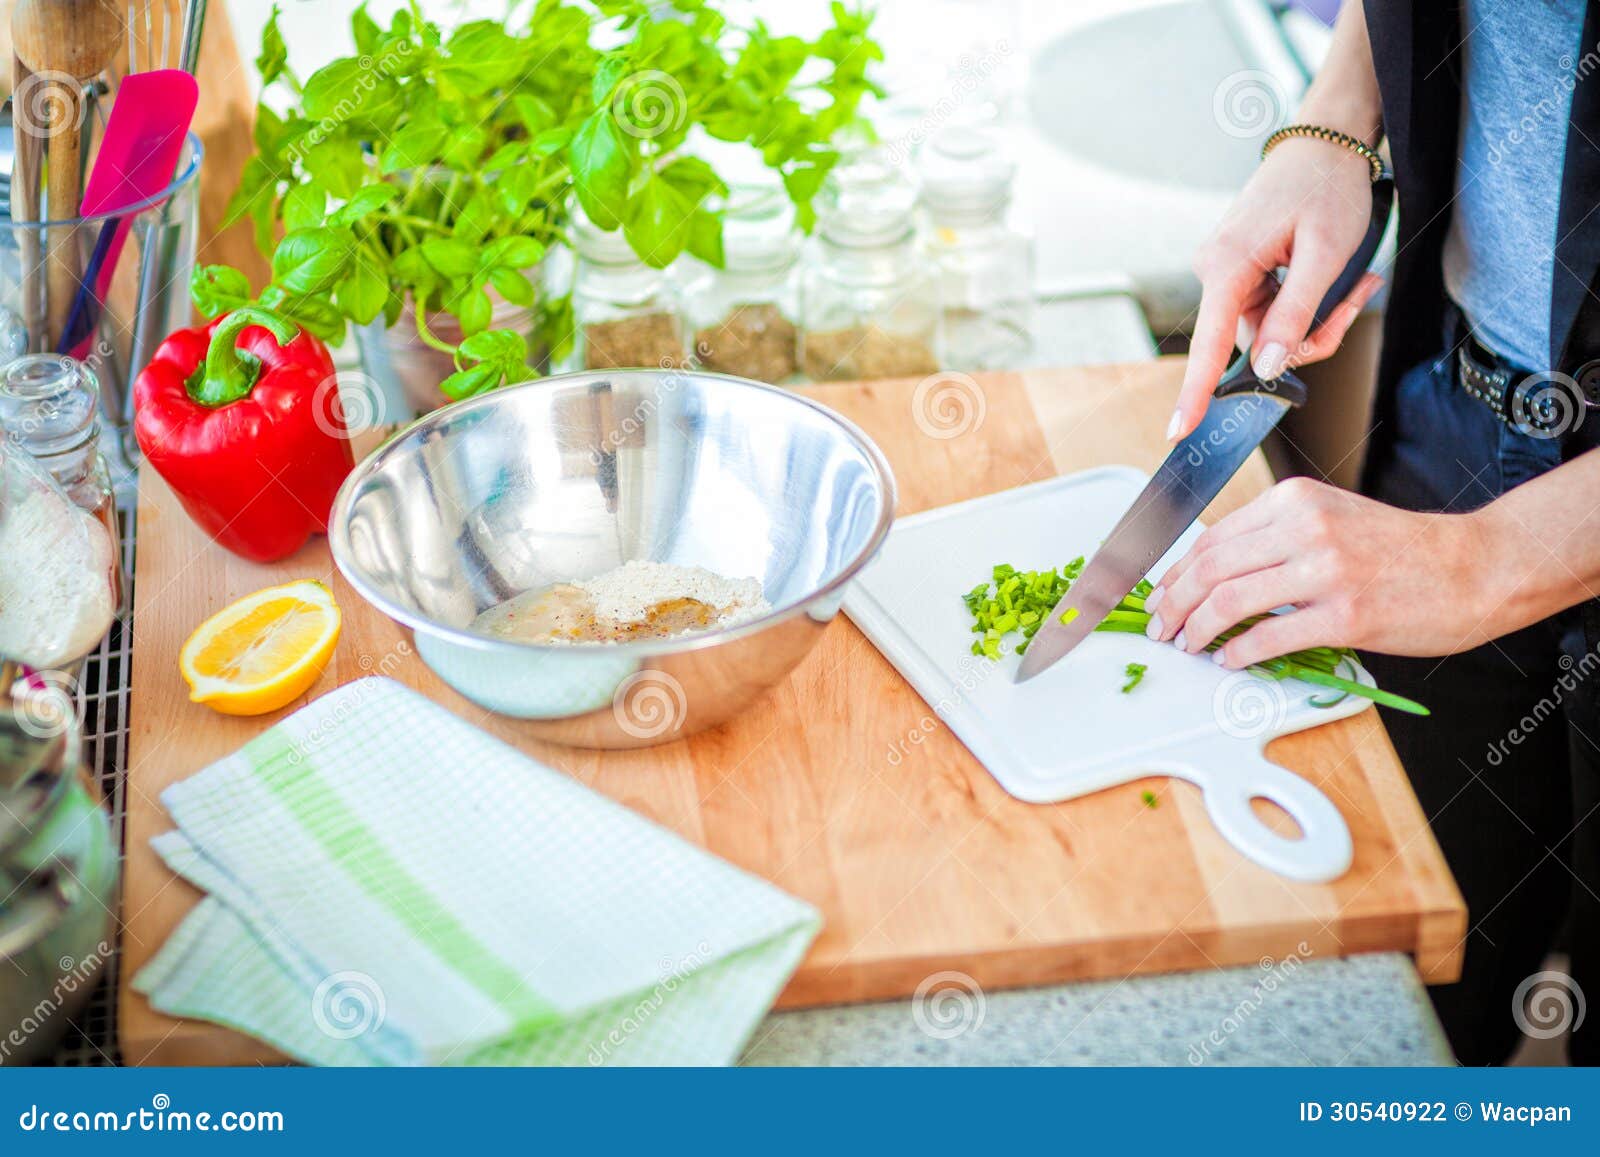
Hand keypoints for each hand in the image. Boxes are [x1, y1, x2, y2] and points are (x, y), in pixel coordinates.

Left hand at [1143, 478, 1493, 665]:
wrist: (1473, 567)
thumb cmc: (1401, 549)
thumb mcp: (1331, 517)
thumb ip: (1275, 536)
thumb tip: (1213, 572)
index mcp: (1295, 501)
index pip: (1212, 538)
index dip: (1175, 572)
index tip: (1160, 595)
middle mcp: (1305, 529)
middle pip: (1209, 569)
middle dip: (1173, 604)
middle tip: (1161, 627)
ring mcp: (1325, 572)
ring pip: (1229, 602)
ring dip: (1197, 630)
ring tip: (1188, 645)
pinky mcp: (1345, 617)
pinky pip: (1269, 639)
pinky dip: (1238, 653)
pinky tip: (1229, 660)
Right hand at [1171, 138, 1384, 441]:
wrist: (1325, 141)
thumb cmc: (1327, 187)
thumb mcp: (1325, 254)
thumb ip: (1295, 315)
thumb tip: (1268, 367)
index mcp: (1226, 265)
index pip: (1208, 344)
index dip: (1195, 393)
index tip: (1179, 431)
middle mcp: (1215, 270)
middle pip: (1254, 341)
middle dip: (1308, 337)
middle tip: (1356, 298)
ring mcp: (1227, 271)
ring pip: (1268, 330)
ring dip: (1314, 321)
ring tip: (1354, 280)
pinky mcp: (1241, 271)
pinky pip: (1271, 311)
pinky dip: (1307, 306)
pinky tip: (1337, 275)